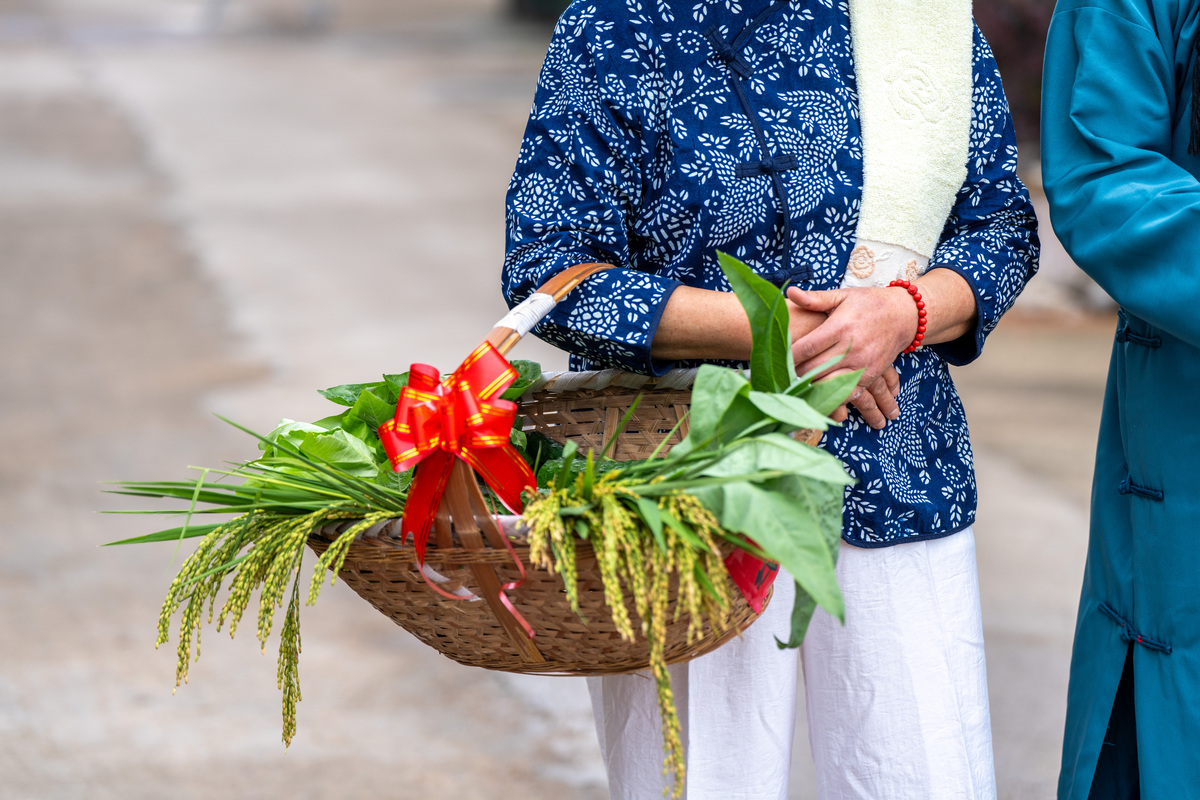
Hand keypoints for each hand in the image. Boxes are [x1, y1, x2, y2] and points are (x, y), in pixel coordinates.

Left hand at [787, 286, 916, 427]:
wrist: (904, 316)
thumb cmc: (869, 303)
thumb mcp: (843, 296)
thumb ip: (815, 299)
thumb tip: (790, 292)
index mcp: (841, 327)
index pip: (807, 347)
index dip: (788, 356)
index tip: (774, 359)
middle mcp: (851, 348)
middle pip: (814, 370)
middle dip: (794, 374)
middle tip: (778, 375)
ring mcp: (862, 365)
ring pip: (828, 385)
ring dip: (809, 387)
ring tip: (793, 385)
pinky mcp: (870, 376)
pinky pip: (846, 393)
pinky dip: (830, 396)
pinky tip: (816, 395)